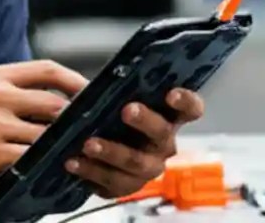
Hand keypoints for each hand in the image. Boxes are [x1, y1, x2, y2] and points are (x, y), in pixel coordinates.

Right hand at [0, 60, 87, 198]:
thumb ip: (5, 89)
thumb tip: (45, 96)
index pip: (47, 69)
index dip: (75, 79)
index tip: (88, 90)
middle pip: (54, 102)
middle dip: (72, 118)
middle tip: (83, 128)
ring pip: (46, 133)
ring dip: (59, 144)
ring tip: (67, 151)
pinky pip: (31, 157)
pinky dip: (42, 163)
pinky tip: (46, 167)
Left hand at [65, 88, 204, 198]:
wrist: (92, 149)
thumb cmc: (111, 116)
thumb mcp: (117, 99)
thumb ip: (121, 90)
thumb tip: (110, 78)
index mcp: (169, 117)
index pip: (191, 108)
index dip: (185, 101)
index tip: (171, 94)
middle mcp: (164, 144)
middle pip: (162, 133)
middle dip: (145, 121)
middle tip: (127, 110)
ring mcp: (148, 168)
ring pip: (136, 163)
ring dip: (112, 151)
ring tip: (88, 143)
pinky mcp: (126, 186)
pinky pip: (112, 182)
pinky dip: (90, 171)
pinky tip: (73, 161)